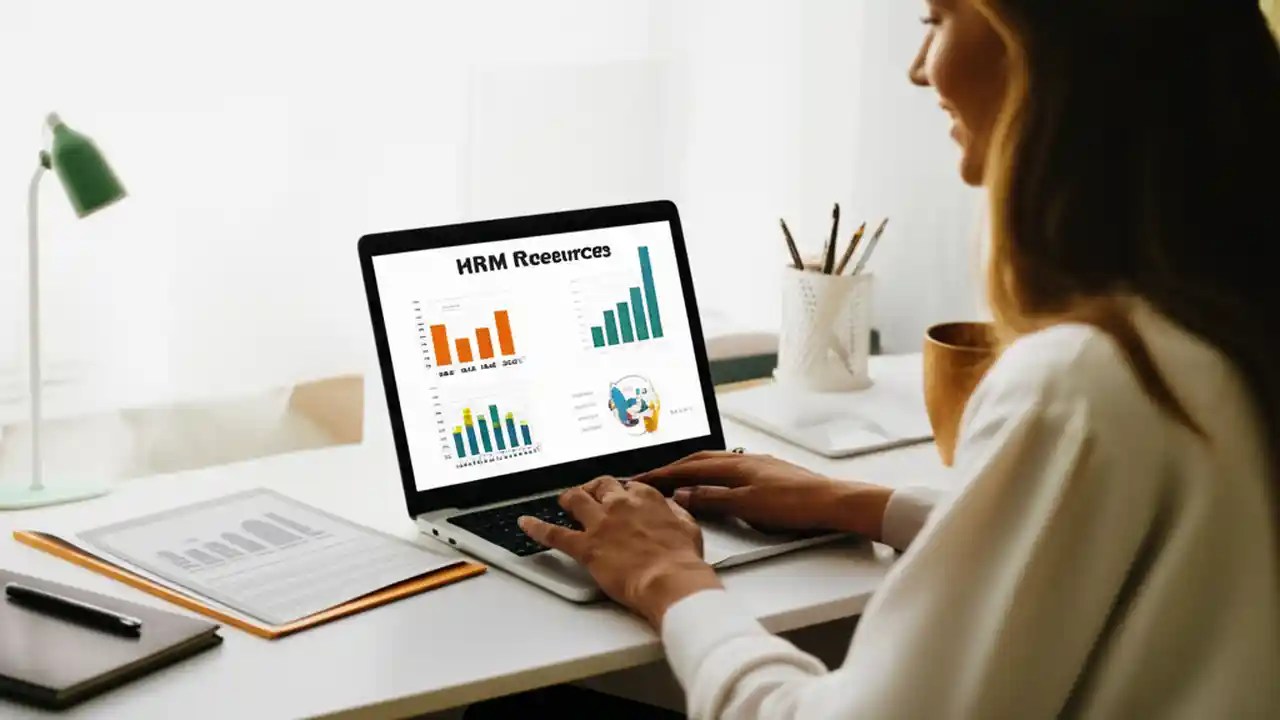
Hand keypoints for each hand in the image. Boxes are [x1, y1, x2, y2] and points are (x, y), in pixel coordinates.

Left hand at [518, 477, 721, 626]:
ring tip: (564, 501)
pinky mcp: (586, 547)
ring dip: (569, 498)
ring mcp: (600, 524)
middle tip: (590, 495)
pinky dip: (537, 528)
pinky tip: (526, 524)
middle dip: (594, 489)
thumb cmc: (682, 561)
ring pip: (575, 499)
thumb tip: (670, 507)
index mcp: (646, 498)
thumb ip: (675, 512)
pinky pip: (555, 534)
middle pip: (600, 486)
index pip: (628, 486)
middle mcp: (620, 505)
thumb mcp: (689, 527)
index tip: (620, 498)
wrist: (671, 581)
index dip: (622, 493)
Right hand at [631, 451, 893, 539]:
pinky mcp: (768, 473)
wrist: (832, 502)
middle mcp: (743, 459)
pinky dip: (710, 474)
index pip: (688, 468)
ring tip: (675, 477)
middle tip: (650, 476)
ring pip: (714, 463)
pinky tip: (713, 482)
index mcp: (734, 465)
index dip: (662, 473)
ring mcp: (757, 464)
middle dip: (672, 467)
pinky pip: (728, 469)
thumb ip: (712, 499)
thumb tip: (682, 493)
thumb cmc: (794, 505)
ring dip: (691, 469)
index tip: (640, 478)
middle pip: (699, 460)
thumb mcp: (747, 507)